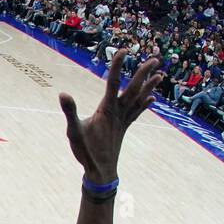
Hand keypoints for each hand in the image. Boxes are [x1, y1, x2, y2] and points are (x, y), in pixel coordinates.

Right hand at [59, 50, 161, 182]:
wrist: (101, 172)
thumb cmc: (87, 152)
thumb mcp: (74, 132)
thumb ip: (70, 112)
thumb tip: (63, 94)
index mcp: (107, 110)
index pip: (113, 82)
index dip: (118, 65)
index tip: (124, 50)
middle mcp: (119, 112)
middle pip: (134, 88)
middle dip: (144, 73)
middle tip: (154, 59)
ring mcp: (123, 120)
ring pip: (139, 98)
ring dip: (150, 85)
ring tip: (160, 74)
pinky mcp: (124, 127)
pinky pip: (137, 111)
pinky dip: (145, 102)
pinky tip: (152, 97)